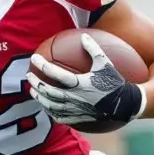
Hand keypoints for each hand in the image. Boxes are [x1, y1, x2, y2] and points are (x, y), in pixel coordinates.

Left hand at [25, 33, 143, 125]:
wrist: (125, 105)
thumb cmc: (115, 82)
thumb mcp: (106, 63)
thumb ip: (93, 49)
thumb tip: (84, 36)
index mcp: (79, 83)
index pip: (55, 73)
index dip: (42, 65)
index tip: (33, 58)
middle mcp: (74, 98)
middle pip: (48, 91)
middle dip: (36, 83)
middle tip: (29, 76)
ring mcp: (75, 110)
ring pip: (51, 105)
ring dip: (39, 98)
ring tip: (33, 92)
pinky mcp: (78, 119)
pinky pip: (59, 117)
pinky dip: (50, 111)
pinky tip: (46, 107)